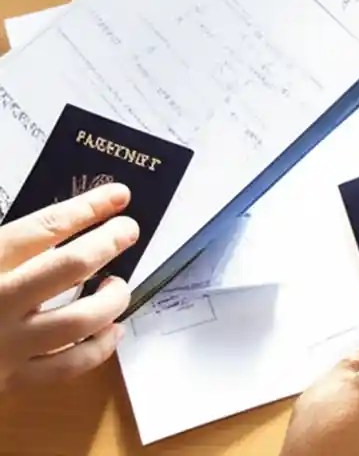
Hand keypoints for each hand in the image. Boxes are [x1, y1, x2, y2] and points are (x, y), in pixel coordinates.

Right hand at [0, 183, 138, 392]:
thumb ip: (6, 244)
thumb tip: (47, 225)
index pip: (43, 228)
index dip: (87, 208)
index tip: (118, 195)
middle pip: (70, 267)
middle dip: (107, 243)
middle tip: (128, 230)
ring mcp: (6, 345)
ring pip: (80, 320)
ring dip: (112, 298)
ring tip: (118, 284)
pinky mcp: (11, 381)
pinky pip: (71, 367)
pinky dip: (101, 346)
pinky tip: (111, 328)